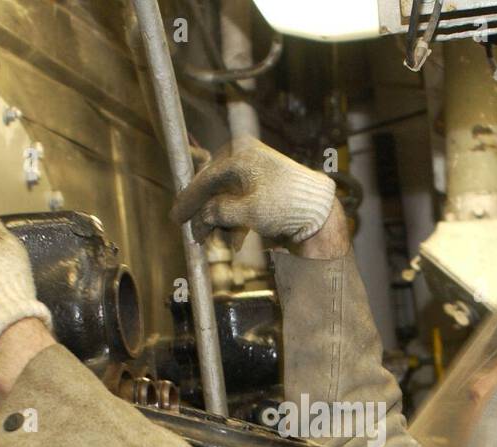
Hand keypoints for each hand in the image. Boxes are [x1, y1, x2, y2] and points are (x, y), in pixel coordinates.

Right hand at [170, 136, 336, 246]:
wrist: (320, 212)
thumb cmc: (287, 205)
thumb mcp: (248, 211)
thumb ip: (217, 213)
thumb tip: (200, 218)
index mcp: (239, 154)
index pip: (205, 178)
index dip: (188, 201)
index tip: (176, 218)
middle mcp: (243, 159)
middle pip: (213, 190)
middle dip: (206, 217)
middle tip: (198, 238)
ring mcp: (252, 174)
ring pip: (224, 200)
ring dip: (221, 224)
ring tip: (223, 243)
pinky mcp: (260, 189)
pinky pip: (238, 205)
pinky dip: (235, 223)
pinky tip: (237, 241)